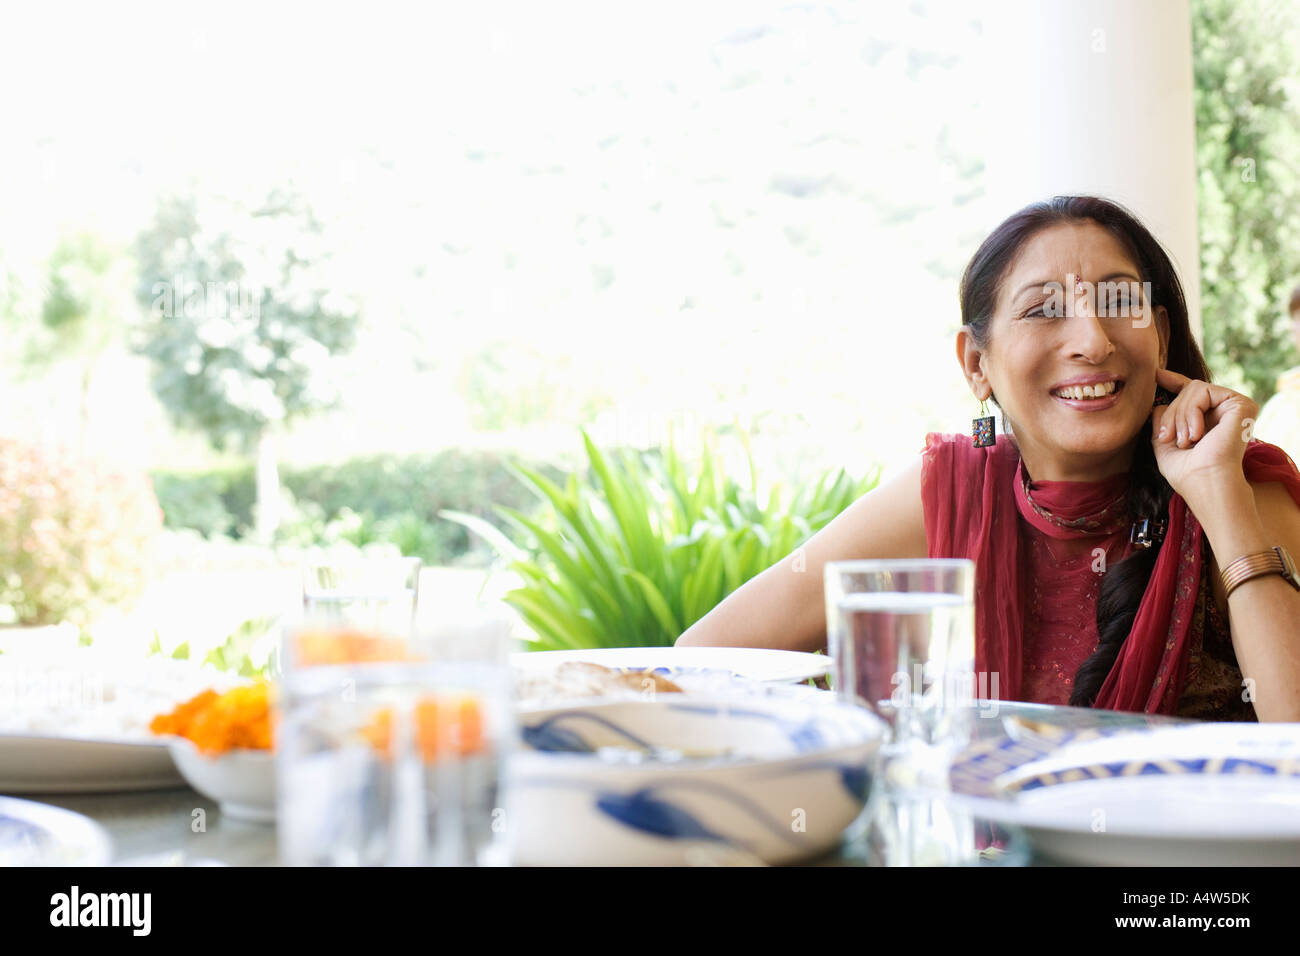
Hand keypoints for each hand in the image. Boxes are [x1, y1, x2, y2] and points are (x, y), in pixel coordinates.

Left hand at [1150, 367, 1257, 503]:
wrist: (1205, 483)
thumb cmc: (1186, 472)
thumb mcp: (1166, 445)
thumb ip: (1163, 423)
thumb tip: (1158, 404)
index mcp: (1211, 421)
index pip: (1192, 394)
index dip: (1173, 381)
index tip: (1156, 375)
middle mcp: (1226, 412)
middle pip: (1187, 390)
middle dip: (1171, 413)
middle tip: (1169, 438)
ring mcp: (1235, 406)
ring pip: (1193, 388)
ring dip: (1179, 415)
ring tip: (1185, 440)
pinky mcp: (1241, 404)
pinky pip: (1203, 390)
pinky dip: (1191, 411)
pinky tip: (1196, 434)